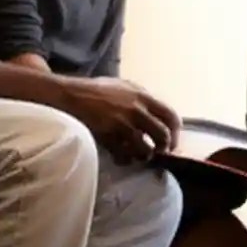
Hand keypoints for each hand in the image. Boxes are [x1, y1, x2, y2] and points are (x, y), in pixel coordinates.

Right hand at [56, 77, 181, 163]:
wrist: (72, 95)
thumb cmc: (97, 90)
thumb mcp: (124, 87)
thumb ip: (142, 99)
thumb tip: (156, 114)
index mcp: (143, 96)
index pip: (171, 116)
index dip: (175, 133)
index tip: (171, 142)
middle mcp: (137, 110)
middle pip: (162, 135)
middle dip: (163, 148)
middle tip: (158, 153)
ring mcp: (123, 124)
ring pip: (145, 149)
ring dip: (144, 156)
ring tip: (139, 155)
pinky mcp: (109, 136)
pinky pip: (124, 155)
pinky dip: (125, 159)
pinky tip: (122, 157)